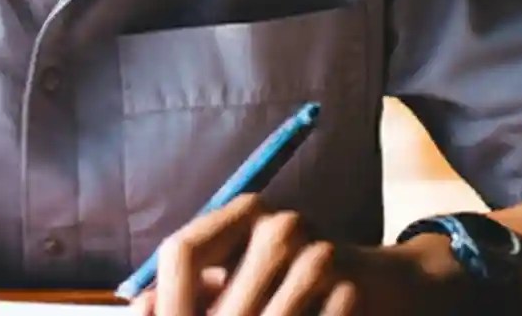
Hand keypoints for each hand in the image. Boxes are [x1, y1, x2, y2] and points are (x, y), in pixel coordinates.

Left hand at [129, 194, 462, 315]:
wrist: (381, 285)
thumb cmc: (290, 286)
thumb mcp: (238, 281)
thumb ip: (190, 292)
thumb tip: (141, 307)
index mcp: (244, 214)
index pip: (183, 250)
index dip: (170, 298)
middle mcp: (279, 223)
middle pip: (223, 301)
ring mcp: (319, 252)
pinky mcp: (352, 286)